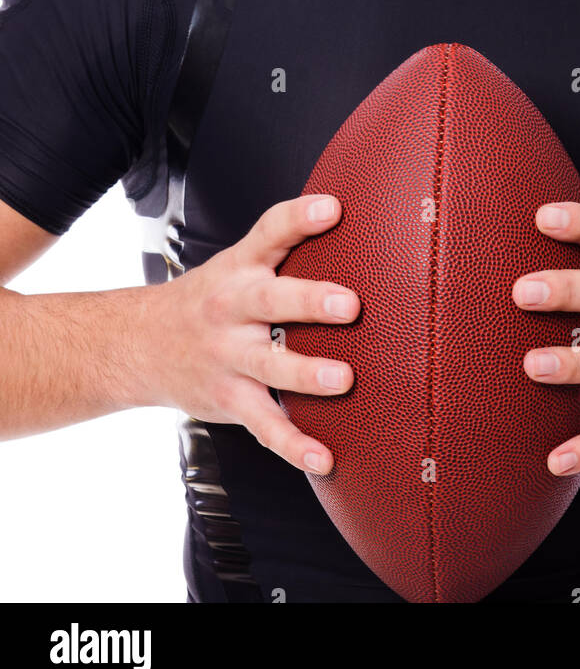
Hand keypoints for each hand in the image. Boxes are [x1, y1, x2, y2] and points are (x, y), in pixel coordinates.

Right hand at [143, 194, 357, 474]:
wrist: (138, 345)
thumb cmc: (210, 299)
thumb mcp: (236, 262)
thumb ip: (286, 244)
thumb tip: (352, 219)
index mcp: (239, 268)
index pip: (269, 232)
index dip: (299, 218)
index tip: (331, 208)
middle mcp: (232, 308)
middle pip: (270, 300)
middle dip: (310, 301)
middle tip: (350, 304)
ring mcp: (229, 356)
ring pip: (270, 366)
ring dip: (307, 375)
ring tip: (344, 380)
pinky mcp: (230, 398)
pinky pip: (265, 425)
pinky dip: (294, 446)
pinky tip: (325, 459)